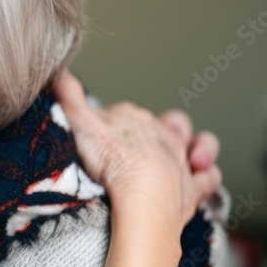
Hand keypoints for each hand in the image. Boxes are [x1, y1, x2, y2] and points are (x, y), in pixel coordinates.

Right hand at [54, 73, 223, 266]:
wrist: (142, 195)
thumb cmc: (113, 159)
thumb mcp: (81, 122)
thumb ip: (69, 96)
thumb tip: (58, 72)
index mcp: (134, 118)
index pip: (124, 114)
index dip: (113, 124)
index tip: (98, 136)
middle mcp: (161, 135)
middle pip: (164, 124)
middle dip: (157, 131)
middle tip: (136, 150)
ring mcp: (180, 160)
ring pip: (198, 144)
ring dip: (196, 148)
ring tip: (186, 159)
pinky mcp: (193, 187)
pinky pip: (208, 177)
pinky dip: (205, 176)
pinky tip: (197, 178)